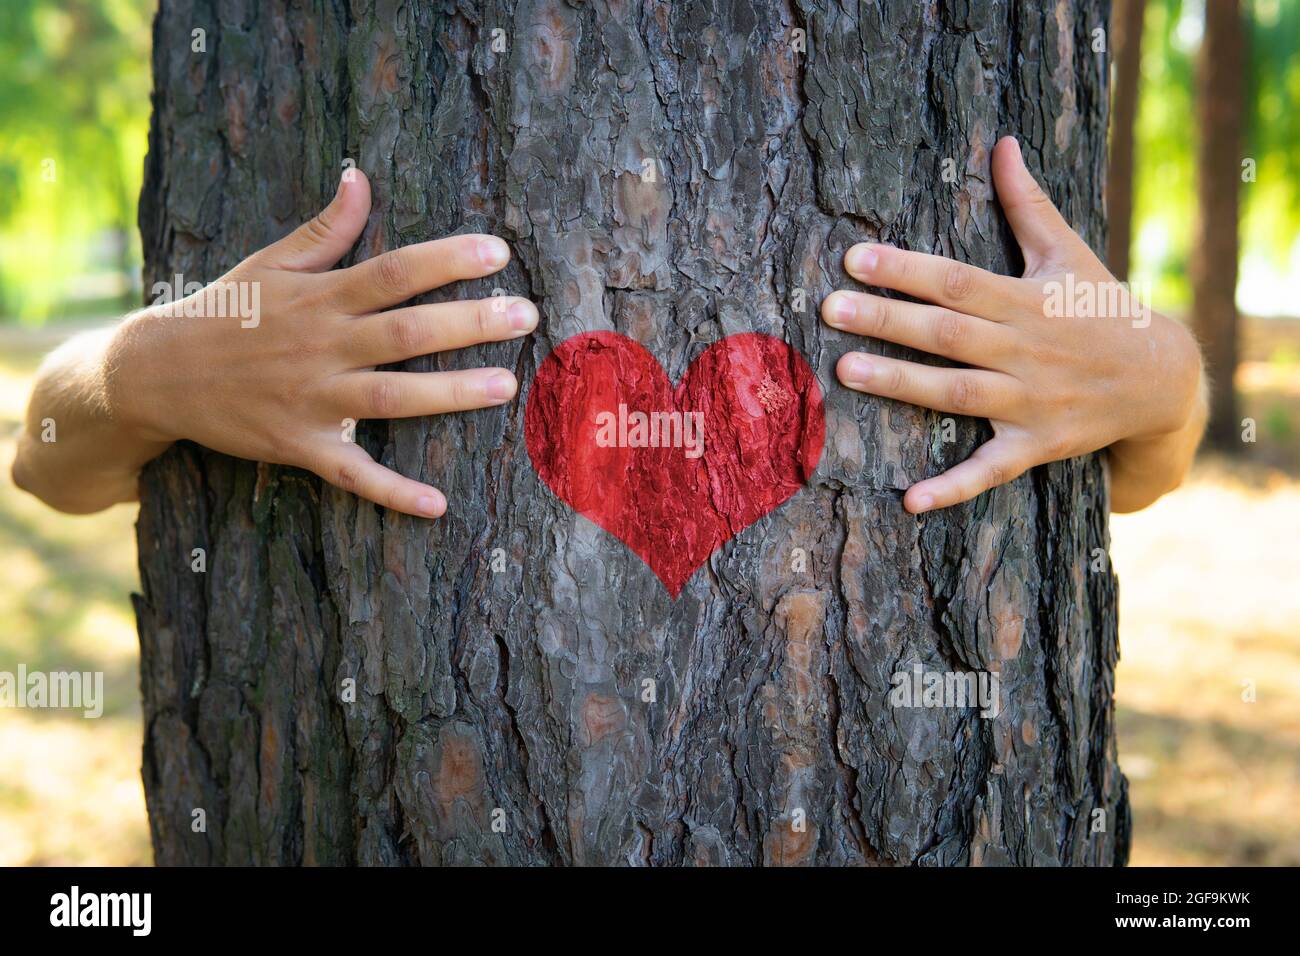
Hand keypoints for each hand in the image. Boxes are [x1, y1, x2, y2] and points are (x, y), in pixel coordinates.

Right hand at [108, 169, 535, 517]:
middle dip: (470, 323)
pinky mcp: (300, 446)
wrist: (157, 373)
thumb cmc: (226, 311)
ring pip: (393, 398)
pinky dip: (393, 492)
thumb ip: (324, 228)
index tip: (498, 253)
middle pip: (406, 332)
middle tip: (526, 315)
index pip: (393, 271)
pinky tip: (438, 505)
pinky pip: (353, 473)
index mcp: (319, 297)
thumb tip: (361, 177)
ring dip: (451, 394)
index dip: (446, 261)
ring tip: (506, 385)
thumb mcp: (271, 262)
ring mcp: (312, 399)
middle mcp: (321, 346)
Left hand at [820, 136, 1204, 513]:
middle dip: (888, 320)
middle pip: (947, 334)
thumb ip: (1027, 203)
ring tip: (844, 372)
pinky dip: (953, 487)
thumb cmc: (1101, 308)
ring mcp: (1030, 402)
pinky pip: (990, 470)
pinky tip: (911, 500)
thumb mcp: (1067, 254)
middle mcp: (1025, 350)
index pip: (957, 281)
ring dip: (901, 384)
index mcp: (1027, 301)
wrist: (1162, 379)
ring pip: (956, 393)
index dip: (906, 269)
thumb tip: (1001, 142)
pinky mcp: (1036, 446)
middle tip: (830, 309)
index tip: (855, 258)